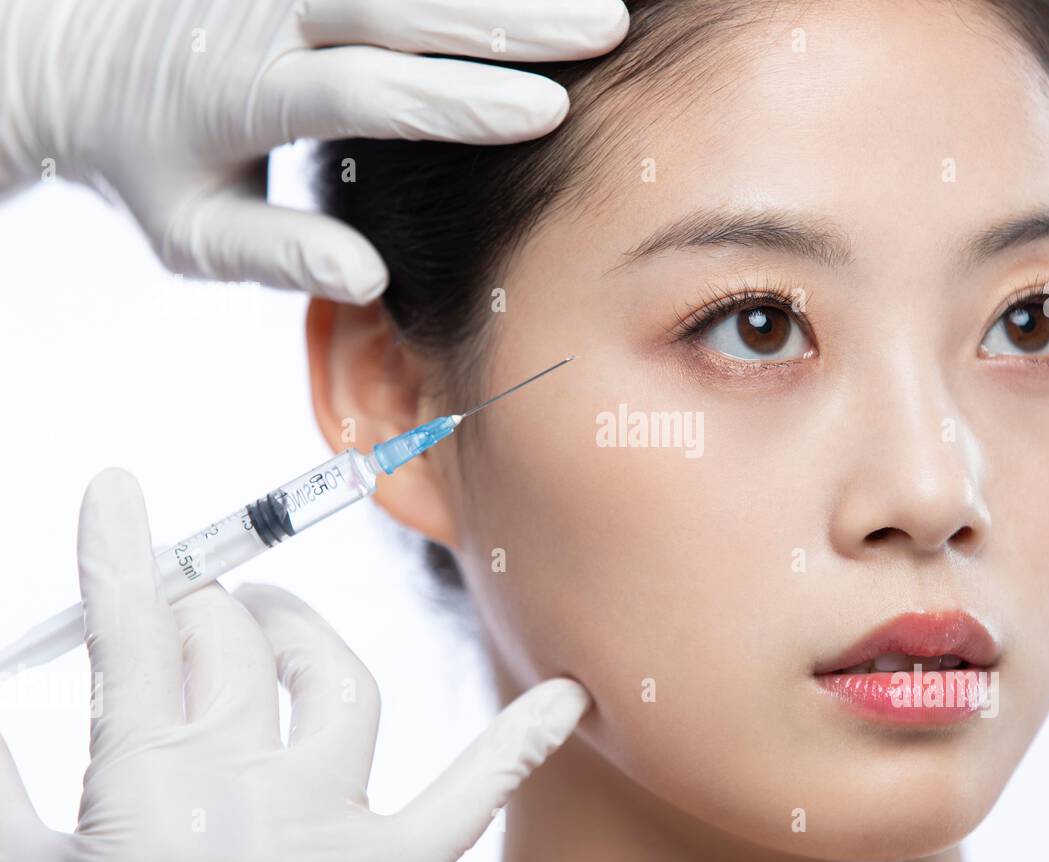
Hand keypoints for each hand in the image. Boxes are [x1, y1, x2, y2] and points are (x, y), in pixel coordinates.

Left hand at [0, 0, 628, 302]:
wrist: (77, 59)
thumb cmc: (152, 161)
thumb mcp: (193, 233)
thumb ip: (278, 254)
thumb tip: (370, 279)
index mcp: (243, 94)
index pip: (368, 93)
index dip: (460, 103)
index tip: (548, 112)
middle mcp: (264, 15)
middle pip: (397, 6)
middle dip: (511, 16)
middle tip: (603, 27)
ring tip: (594, 0)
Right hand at [0, 468, 590, 861]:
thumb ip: (2, 775)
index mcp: (144, 790)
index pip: (131, 641)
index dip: (122, 557)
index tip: (116, 488)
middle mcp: (246, 795)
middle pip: (232, 648)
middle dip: (200, 604)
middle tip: (176, 598)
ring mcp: (324, 827)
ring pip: (337, 687)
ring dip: (303, 635)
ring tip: (267, 617)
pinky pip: (462, 802)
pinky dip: (512, 748)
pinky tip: (569, 697)